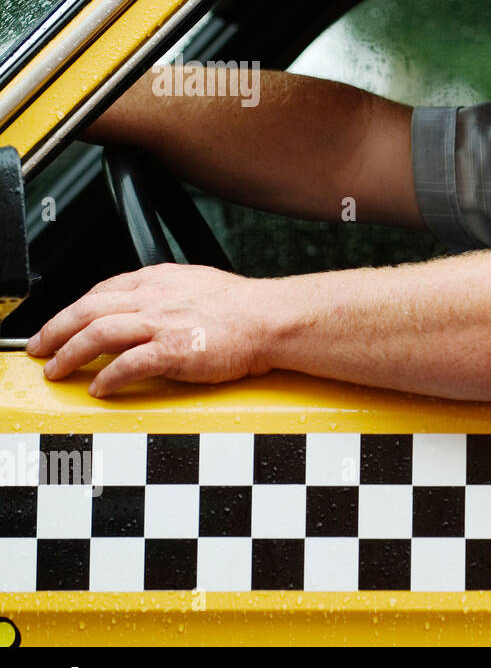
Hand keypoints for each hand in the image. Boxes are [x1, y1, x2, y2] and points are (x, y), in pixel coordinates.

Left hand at [25, 263, 273, 396]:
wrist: (272, 318)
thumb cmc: (247, 307)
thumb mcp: (199, 284)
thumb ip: (171, 293)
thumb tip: (156, 308)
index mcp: (160, 279)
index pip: (102, 290)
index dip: (76, 309)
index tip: (64, 322)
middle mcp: (154, 297)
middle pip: (87, 309)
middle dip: (55, 330)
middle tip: (40, 348)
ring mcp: (161, 323)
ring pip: (97, 334)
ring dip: (69, 354)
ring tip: (56, 371)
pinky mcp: (172, 350)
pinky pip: (127, 365)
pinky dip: (107, 377)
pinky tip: (98, 388)